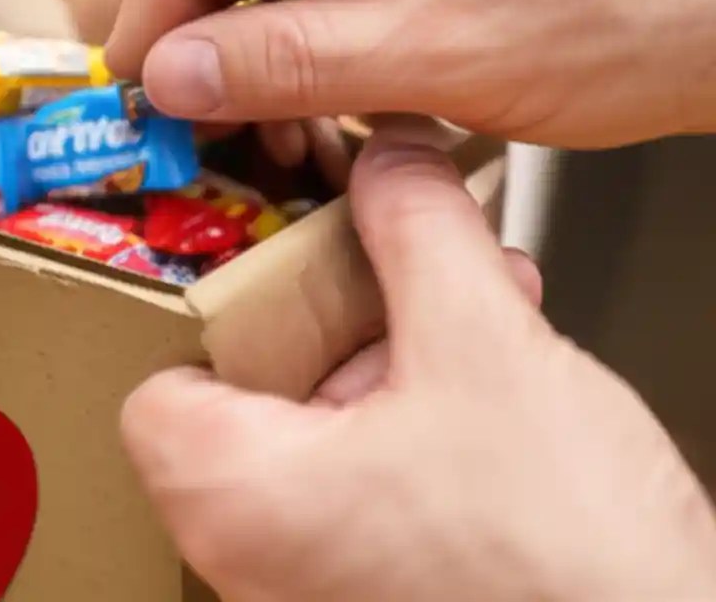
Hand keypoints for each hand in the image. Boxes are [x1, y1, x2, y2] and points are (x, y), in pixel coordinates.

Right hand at [105, 0, 715, 147]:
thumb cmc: (637, 8)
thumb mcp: (443, 53)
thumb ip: (288, 61)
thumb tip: (175, 73)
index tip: (135, 77)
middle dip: (190, 6)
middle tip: (179, 98)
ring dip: (237, 17)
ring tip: (245, 107)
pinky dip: (289, 8)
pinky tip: (294, 72)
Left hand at [120, 130, 715, 600]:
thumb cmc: (565, 570)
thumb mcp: (485, 349)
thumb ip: (419, 233)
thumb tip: (389, 164)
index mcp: (238, 498)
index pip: (156, 385)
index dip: (211, 314)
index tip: (266, 269)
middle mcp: (254, 557)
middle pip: (250, 399)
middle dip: (336, 319)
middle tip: (384, 275)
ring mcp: (312, 585)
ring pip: (318, 439)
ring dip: (391, 363)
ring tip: (466, 315)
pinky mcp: (374, 595)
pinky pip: (364, 487)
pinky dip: (411, 425)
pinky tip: (490, 383)